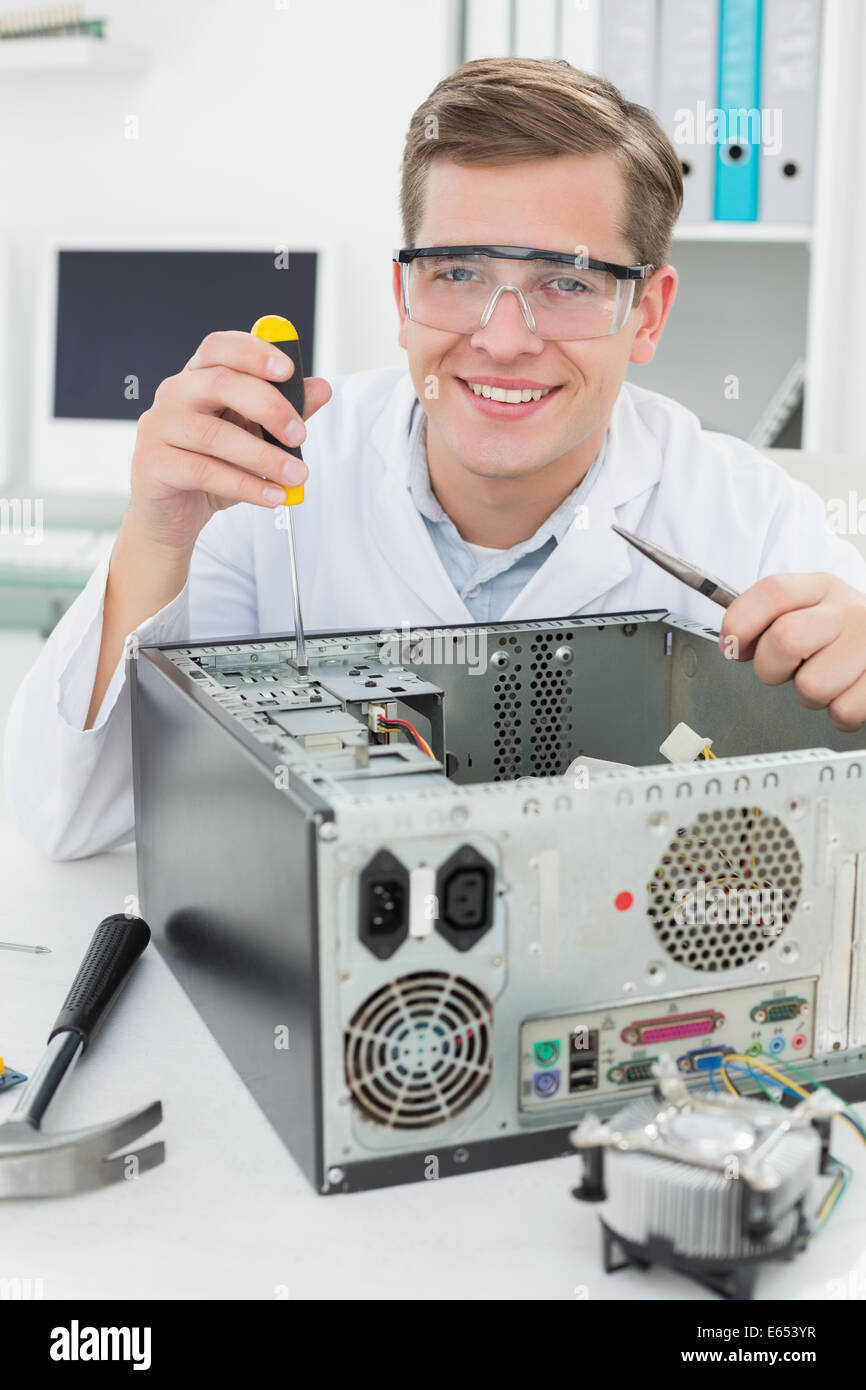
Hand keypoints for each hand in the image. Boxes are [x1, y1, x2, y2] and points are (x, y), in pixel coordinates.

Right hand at [128, 330, 331, 553]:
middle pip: (219, 382)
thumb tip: (321, 388)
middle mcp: (173, 395)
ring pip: (214, 435)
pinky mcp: (151, 464)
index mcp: (197, 377)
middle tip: (300, 435)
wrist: (175, 514)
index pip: (220, 348)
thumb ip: (285, 412)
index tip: (287, 370)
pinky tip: (272, 495)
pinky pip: (203, 472)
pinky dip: (245, 485)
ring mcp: (157, 428)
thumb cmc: (213, 467)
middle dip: (268, 407)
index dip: (253, 352)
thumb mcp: (254, 437)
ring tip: (295, 476)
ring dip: (263, 457)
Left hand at [719, 573, 865, 732]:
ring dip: (810, 695)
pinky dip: (839, 713)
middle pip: (785, 639)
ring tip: (825, 680)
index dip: (740, 623)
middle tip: (787, 669)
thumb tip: (733, 643)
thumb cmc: (841, 635)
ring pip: (812, 686)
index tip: (735, 647)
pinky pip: (843, 711)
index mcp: (822, 588)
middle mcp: (848, 610)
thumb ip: (768, 619)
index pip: (772, 592)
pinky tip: (846, 693)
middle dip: (772, 668)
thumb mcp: (809, 610)